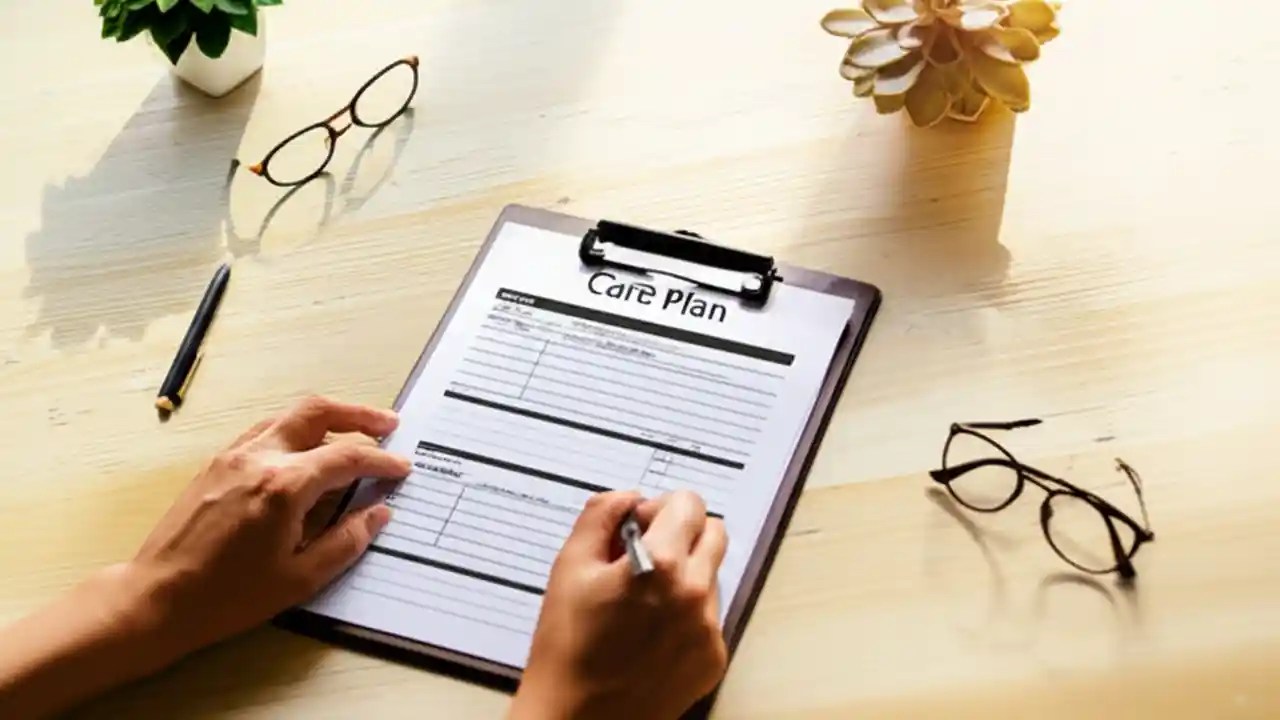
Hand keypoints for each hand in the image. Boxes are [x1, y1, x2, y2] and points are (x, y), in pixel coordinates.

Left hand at [124, 396, 409, 664]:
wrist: (157, 597)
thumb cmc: (228, 596)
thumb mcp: (300, 579)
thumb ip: (346, 541)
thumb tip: (378, 514)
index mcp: (284, 486)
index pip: (347, 457)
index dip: (381, 461)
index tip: (401, 468)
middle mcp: (259, 458)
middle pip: (317, 412)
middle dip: (358, 414)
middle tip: (387, 425)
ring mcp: (233, 456)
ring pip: (288, 415)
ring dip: (326, 418)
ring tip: (352, 433)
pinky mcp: (216, 464)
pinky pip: (264, 430)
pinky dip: (294, 429)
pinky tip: (305, 450)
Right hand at [510, 490, 728, 719]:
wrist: (577, 719)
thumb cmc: (566, 647)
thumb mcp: (569, 567)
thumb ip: (601, 516)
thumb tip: (628, 498)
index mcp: (663, 565)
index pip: (689, 504)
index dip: (660, 507)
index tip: (639, 525)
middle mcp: (696, 595)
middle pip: (714, 533)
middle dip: (683, 533)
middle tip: (647, 553)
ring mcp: (708, 630)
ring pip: (711, 575)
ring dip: (685, 574)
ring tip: (642, 601)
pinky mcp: (712, 658)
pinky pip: (710, 616)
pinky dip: (687, 613)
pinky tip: (651, 632)